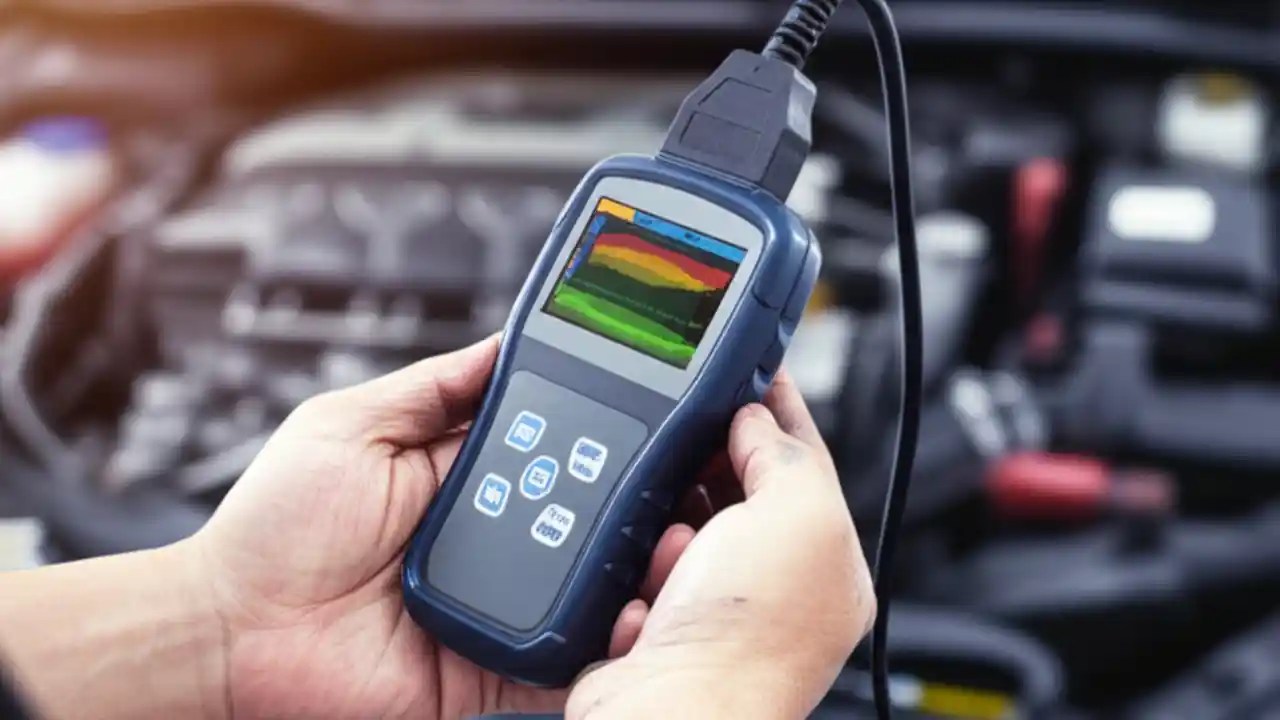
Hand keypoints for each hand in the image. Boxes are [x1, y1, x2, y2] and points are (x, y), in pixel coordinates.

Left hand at [192, 336, 692, 718]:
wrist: (229, 634)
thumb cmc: (274, 529)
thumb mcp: (350, 425)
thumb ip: (432, 388)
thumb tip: (505, 342)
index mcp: (463, 474)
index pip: (553, 443)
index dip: (601, 429)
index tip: (653, 407)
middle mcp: (493, 536)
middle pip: (585, 510)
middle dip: (637, 494)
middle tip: (687, 475)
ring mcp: (499, 601)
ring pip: (588, 582)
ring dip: (635, 564)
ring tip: (678, 539)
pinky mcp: (495, 666)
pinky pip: (563, 657)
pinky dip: (603, 642)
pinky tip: (632, 612)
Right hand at [568, 374, 874, 718]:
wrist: (667, 716)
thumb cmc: (746, 642)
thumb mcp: (798, 514)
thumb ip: (787, 453)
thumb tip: (756, 420)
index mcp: (825, 562)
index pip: (804, 461)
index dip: (775, 409)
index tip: (750, 364)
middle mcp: (774, 590)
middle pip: (736, 491)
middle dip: (708, 474)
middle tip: (688, 449)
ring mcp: (712, 612)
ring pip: (678, 528)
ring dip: (668, 529)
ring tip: (672, 550)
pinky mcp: (657, 629)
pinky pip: (636, 572)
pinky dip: (638, 575)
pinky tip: (649, 597)